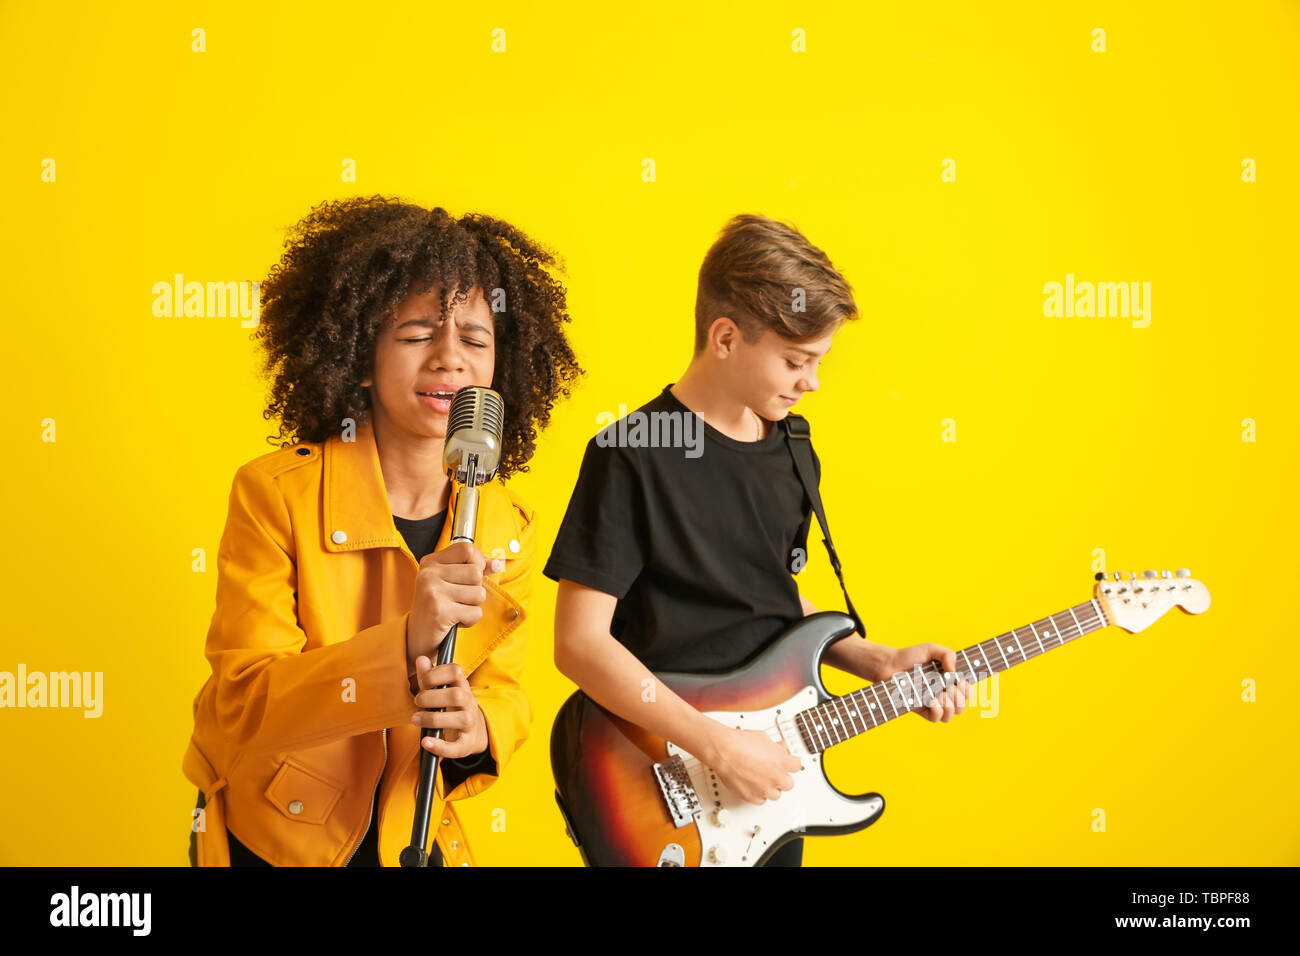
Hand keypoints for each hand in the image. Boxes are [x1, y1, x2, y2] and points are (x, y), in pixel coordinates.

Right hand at [406, 540, 504, 668]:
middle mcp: (429, 574)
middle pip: (476, 572)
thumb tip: (498, 563)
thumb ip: (474, 569)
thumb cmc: (436, 606)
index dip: (478, 562)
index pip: (467, 549)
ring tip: (456, 609)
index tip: (472, 575)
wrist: (417, 636)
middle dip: (475, 589)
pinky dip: (470, 620)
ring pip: (479, 593)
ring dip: (473, 606)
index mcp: (431, 562)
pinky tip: (454, 621)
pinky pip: (475, 613)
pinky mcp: (440, 612)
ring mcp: (433, 592)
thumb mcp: (451, 581)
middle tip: (458, 599)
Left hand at [409, 657, 488, 758]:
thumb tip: (420, 659)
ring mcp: (470, 724)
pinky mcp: (465, 744)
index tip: (424, 682)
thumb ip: (430, 676)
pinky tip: (425, 741)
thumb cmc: (452, 708)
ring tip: (415, 719)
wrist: (473, 734)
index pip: (456, 671)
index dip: (437, 673)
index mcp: (462, 687)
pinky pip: (456, 747)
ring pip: (460, 719)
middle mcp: (469, 703)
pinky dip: (439, 745)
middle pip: (457, 695)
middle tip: (417, 700)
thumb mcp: (444, 691)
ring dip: (433, 719)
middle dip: (432, 697)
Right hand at [704, 724, 801, 805]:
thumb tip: (779, 748)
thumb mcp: (763, 738)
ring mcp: (764, 789)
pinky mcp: (752, 796)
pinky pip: (761, 801)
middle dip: (782, 778)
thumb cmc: (740, 743)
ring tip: (762, 780)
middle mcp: (775, 777)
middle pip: (789, 784)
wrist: (724, 751)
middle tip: (774, 773)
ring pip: (775, 795)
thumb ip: (775, 747)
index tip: (788, 764)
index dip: (791, 764)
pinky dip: (758, 795)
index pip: (797, 766)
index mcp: (782, 762)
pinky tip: (754, 787)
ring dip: (771, 788)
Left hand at [882, 643, 970, 722]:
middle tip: (950, 687)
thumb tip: (954, 672)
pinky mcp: (921, 710)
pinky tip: (930, 700)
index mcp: (948, 681)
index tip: (961, 681)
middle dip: (960, 697)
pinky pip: (937, 718)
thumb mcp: (931, 649)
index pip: (966, 692)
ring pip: (951, 714)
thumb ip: (947, 654)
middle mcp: (943, 694)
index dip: (967, 689)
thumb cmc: (910, 657)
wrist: (889, 665)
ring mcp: (932, 703)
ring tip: (941, 694)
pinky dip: (938, 710)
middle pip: (961, 705)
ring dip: (950, 705)